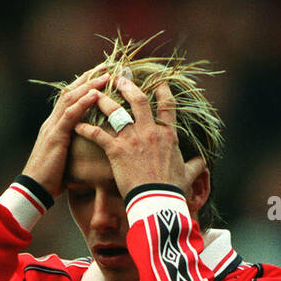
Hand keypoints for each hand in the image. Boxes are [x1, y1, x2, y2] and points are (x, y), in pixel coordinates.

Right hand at [23, 69, 109, 198]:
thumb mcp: (64, 158)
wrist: (35, 190)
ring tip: (105, 76)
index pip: (69, 99)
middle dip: (88, 78)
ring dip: (88, 86)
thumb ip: (72, 146)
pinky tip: (95, 94)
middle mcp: (52, 121)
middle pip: (70, 92)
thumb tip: (87, 145)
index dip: (84, 85)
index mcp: (55, 126)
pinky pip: (70, 115)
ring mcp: (53, 127)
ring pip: (70, 99)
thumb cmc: (50, 179)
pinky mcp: (55, 136)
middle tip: (105, 67)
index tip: (99, 75)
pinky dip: (83, 103)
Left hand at [73, 76, 204, 199]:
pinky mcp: (116, 150)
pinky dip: (86, 128)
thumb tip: (203, 161)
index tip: (159, 81)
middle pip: (138, 100)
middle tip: (118, 77)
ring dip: (103, 101)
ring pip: (115, 112)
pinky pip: (98, 134)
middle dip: (127, 86)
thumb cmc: (173, 190)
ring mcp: (132, 139)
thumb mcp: (188, 174)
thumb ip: (195, 165)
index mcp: (168, 134)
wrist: (157, 202)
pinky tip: (77, 125)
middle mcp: (149, 131)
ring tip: (94, 94)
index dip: (163, 90)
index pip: (168, 105)